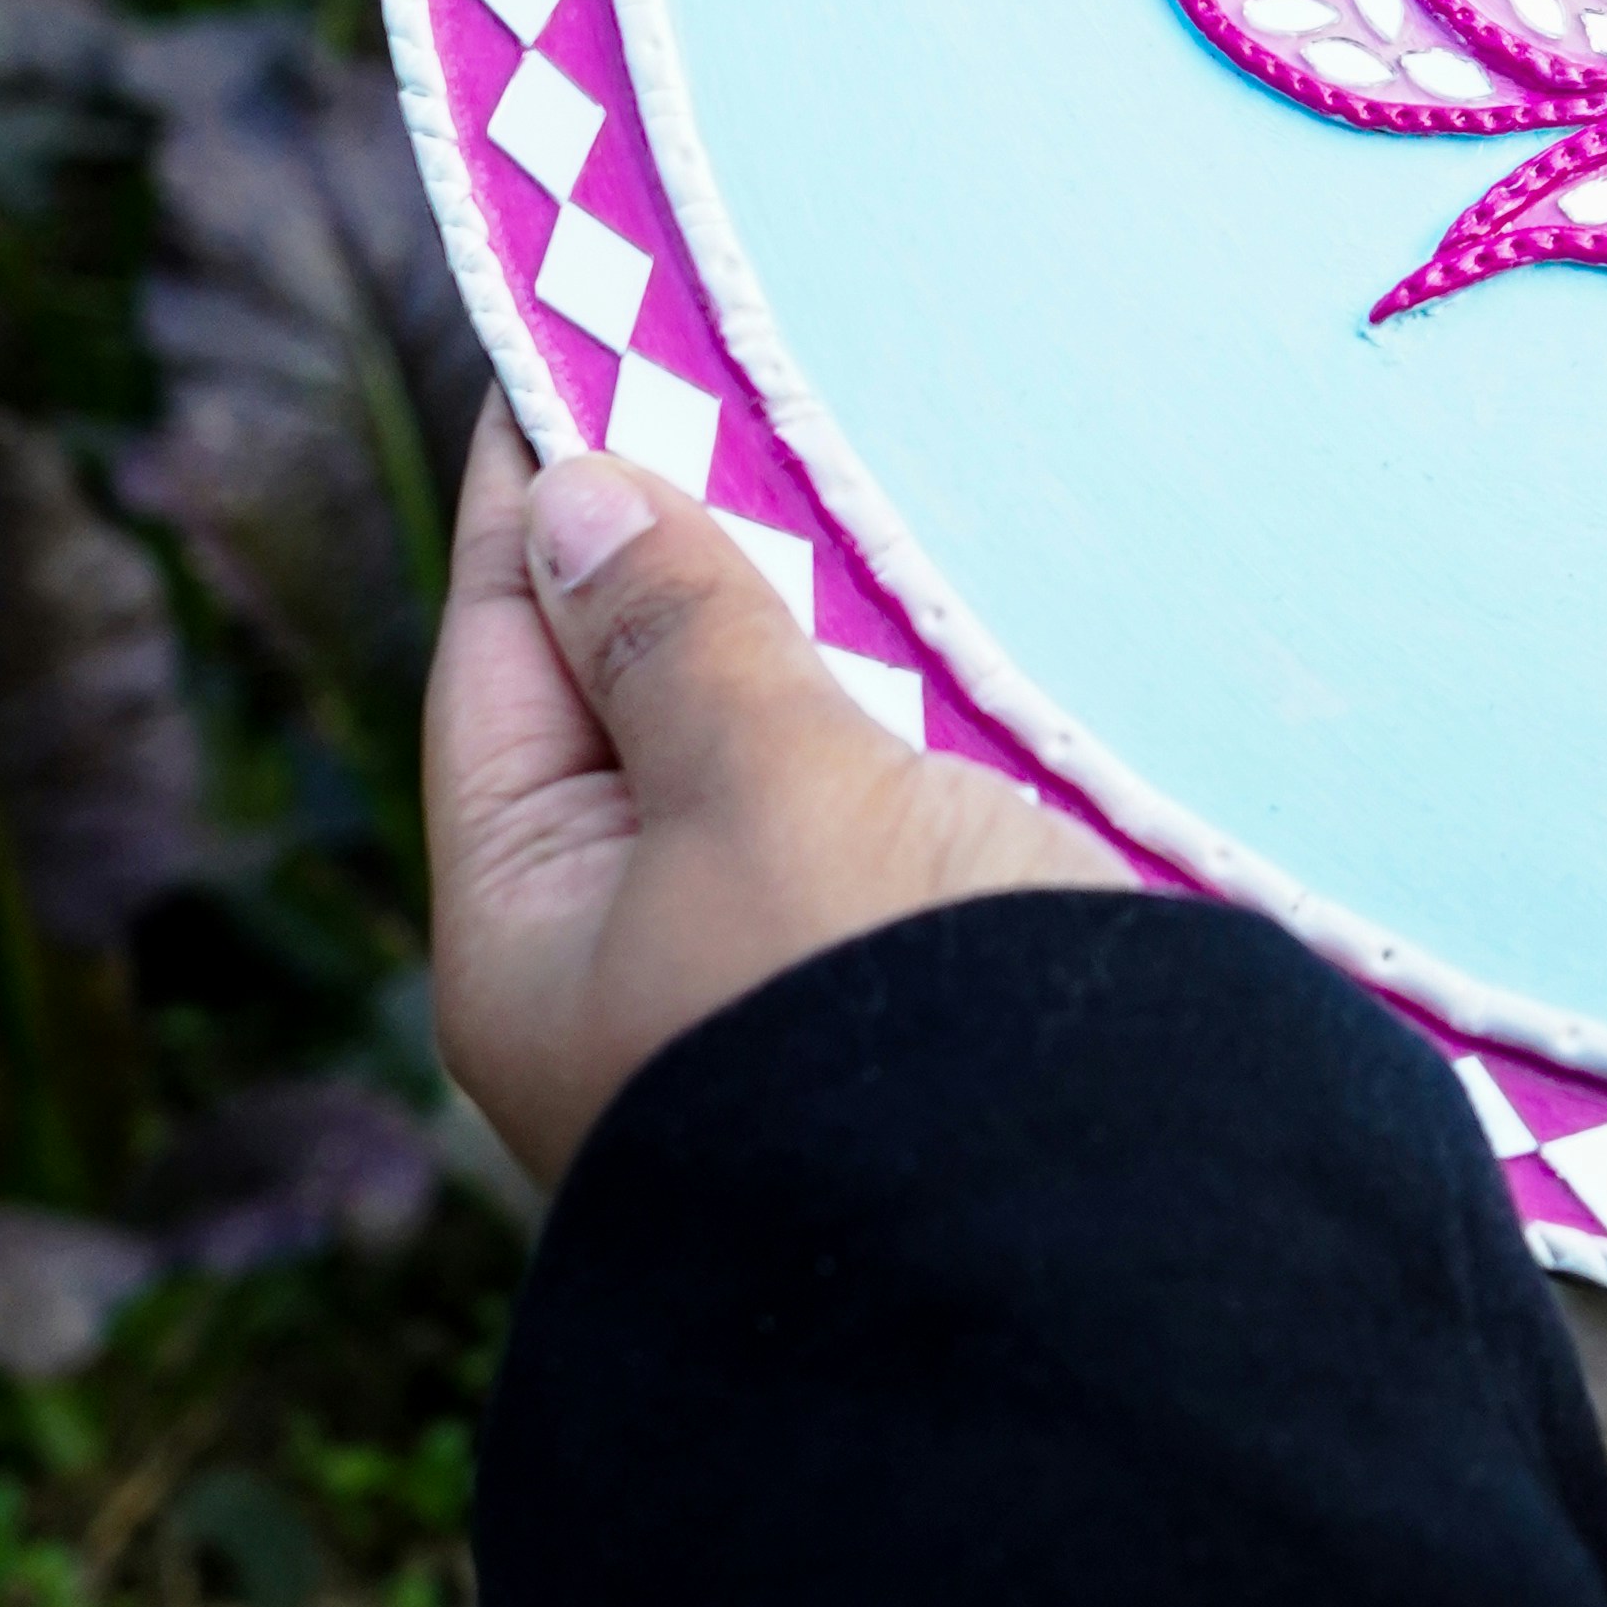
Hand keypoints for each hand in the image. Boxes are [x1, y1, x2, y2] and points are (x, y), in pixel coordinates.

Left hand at [424, 397, 1137, 1189]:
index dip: (532, 498)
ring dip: (811, 622)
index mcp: (536, 939)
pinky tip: (959, 614)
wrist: (1105, 1262)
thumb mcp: (755, 794)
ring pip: (772, 748)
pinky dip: (910, 702)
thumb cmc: (881, 1023)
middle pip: (632, 702)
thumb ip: (672, 636)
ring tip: (846, 465)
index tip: (553, 345)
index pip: (502, 658)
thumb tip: (565, 499)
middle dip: (681, 547)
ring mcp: (786, 979)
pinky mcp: (928, 978)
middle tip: (724, 374)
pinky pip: (891, 803)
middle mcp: (641, 967)